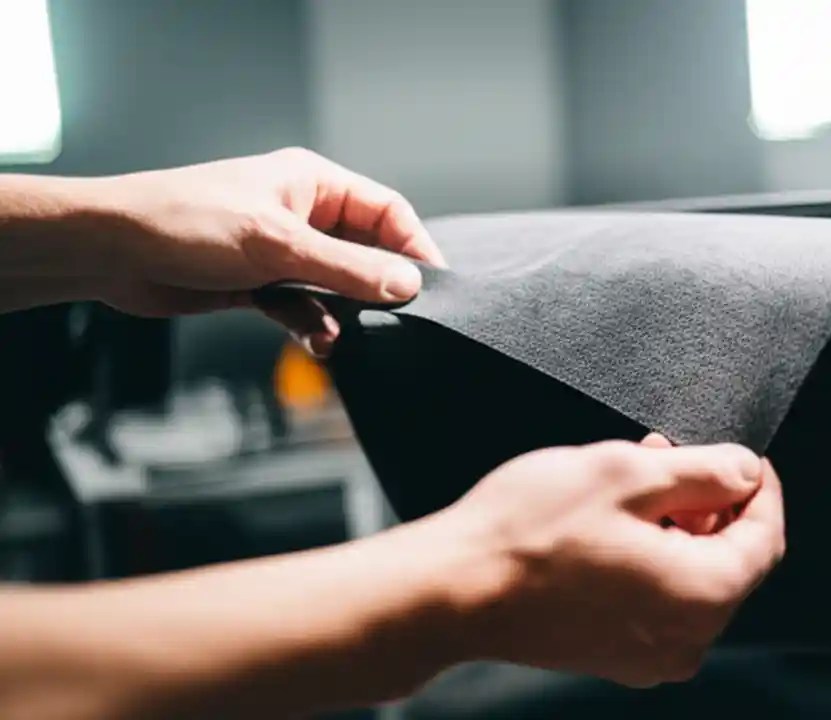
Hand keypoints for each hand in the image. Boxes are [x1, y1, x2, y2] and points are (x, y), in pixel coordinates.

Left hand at [85, 147, 445, 354]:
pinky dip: (312, 325)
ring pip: (335, 286)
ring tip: (346, 336)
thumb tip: (408, 285)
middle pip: (365, 253)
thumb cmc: (187, 223)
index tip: (433, 287)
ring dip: (342, 313)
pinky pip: (303, 306)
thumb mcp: (278, 245)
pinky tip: (316, 342)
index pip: (387, 212)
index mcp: (313, 184)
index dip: (414, 248)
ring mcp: (281, 251)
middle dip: (376, 288)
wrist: (111, 251)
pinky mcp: (259, 284)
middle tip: (396, 320)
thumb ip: (348, 268)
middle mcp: (302, 214)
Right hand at [412, 434, 785, 687]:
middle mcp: (687, 639)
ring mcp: (651, 656)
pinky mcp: (617, 656)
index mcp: (703, 595)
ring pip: (693, 578)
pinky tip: (616, 522)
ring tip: (635, 479)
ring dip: (678, 526)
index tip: (742, 456)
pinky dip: (653, 558)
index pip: (766, 537)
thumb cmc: (531, 531)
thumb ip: (703, 472)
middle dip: (711, 504)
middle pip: (731, 560)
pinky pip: (660, 600)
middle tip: (670, 456)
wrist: (454, 591)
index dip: (760, 488)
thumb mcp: (626, 474)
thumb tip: (746, 471)